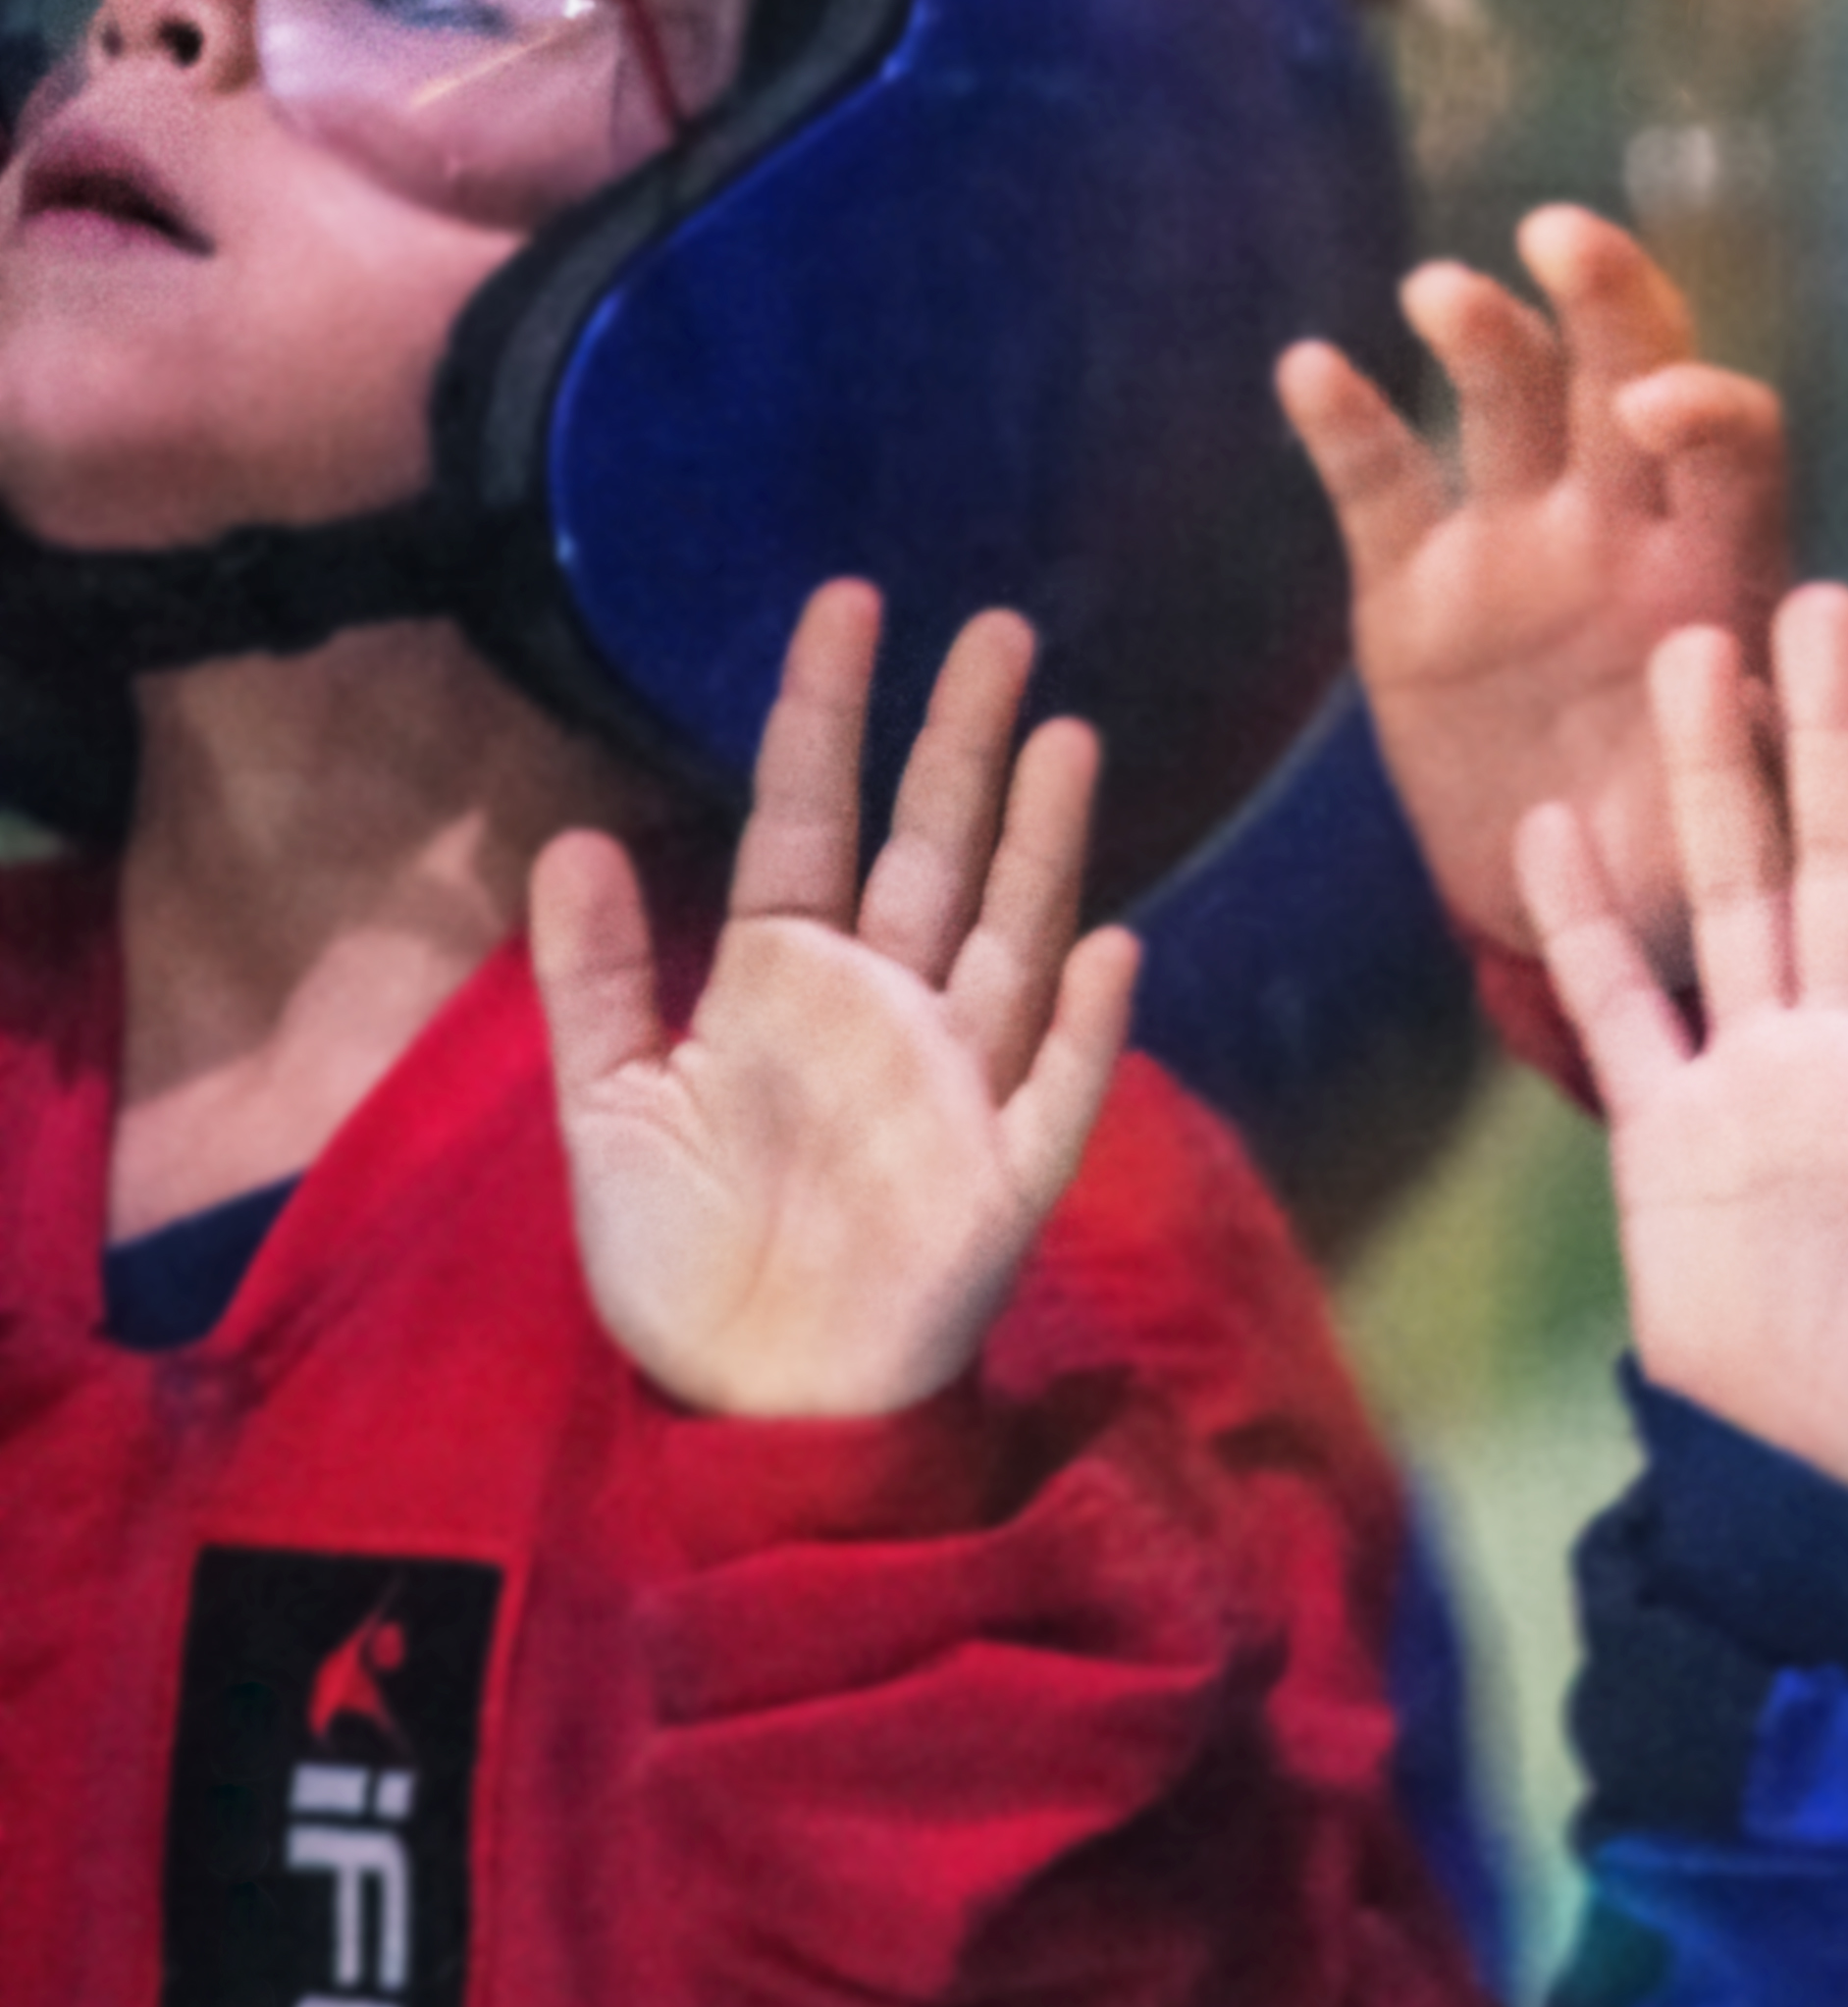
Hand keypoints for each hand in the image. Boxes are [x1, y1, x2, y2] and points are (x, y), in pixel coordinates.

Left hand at [542, 582, 1138, 1421]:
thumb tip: (575, 833)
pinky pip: (1057, 1087)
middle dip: (963, 740)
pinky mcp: (1005, 1171)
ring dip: (1042, 843)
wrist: (742, 1403)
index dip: (827, 714)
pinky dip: (1089, 1023)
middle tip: (1000, 628)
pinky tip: (1114, 946)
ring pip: (1013, 935)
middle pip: (934, 848)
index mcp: (785, 980)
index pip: (810, 816)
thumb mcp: (605, 1109)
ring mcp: (957, 1080)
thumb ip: (594, 978)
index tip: (852, 603)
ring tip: (1066, 737)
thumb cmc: (679, 1258)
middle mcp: (885, 1005)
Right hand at [1280, 205, 1791, 964]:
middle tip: (1562, 237)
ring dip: (1483, 333)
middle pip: (1624, 373)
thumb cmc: (1686, 863)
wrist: (1567, 911)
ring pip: (1505, 401)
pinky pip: (1380, 485)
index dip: (1704, 408)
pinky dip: (1346, 422)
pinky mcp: (1411, 587)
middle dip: (1606, 297)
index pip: (1735, 446)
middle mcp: (1624, 528)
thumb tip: (1760, 684)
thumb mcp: (1738, 828)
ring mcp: (1514, 544)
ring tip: (1442, 292)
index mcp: (1721, 572)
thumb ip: (1751, 755)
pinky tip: (1313, 369)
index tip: (1655, 416)